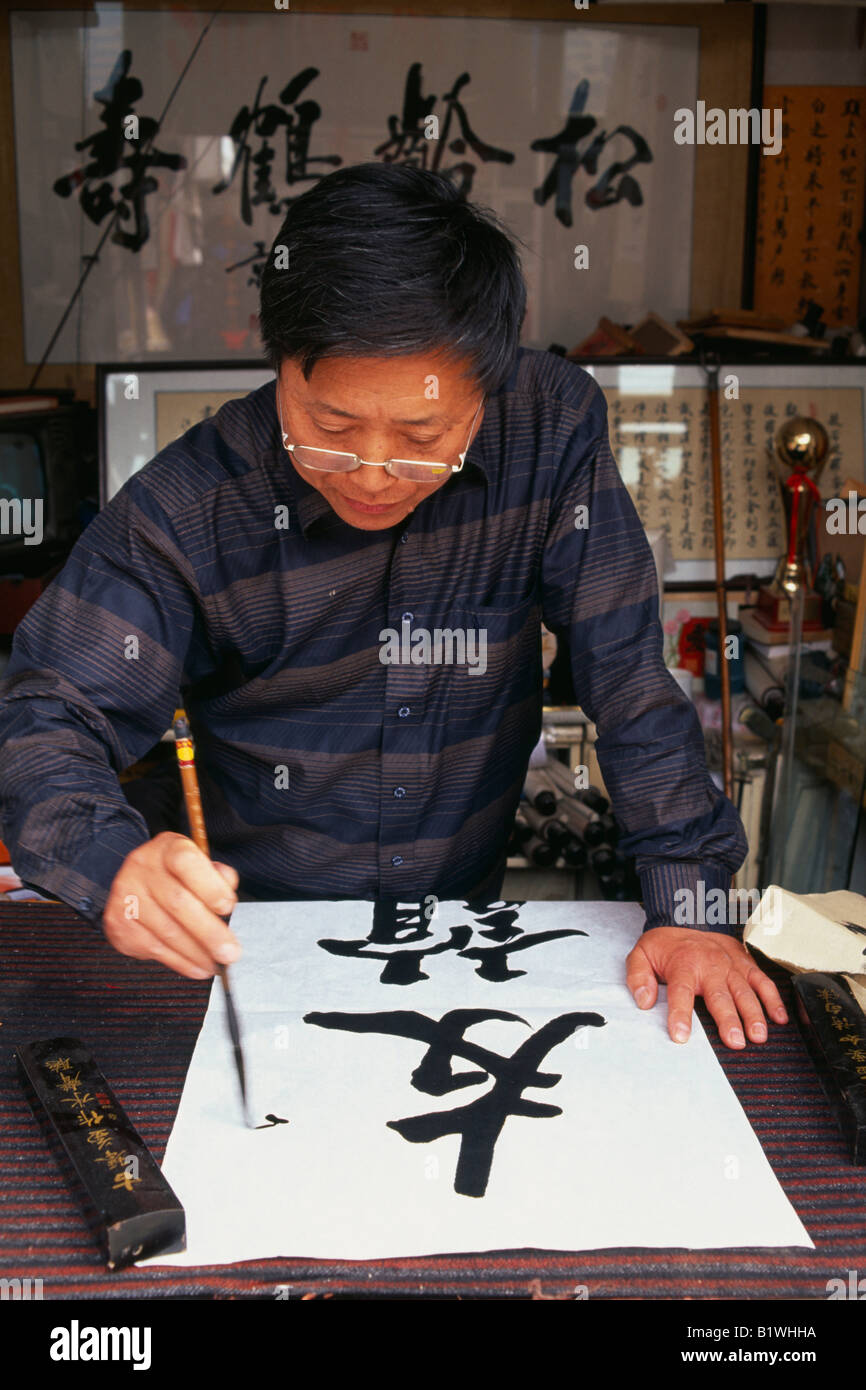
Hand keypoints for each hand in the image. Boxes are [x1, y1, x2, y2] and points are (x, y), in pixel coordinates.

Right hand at [102, 831, 239, 979]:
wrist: (136, 880)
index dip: (210, 886)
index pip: (186, 862)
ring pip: (166, 931)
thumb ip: (218, 875)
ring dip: (197, 954)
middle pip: (178, 903)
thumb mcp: (199, 863)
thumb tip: (228, 887)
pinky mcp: (119, 924)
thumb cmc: (176, 874)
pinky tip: (197, 967)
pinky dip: (180, 963)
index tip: (228, 907)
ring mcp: (126, 896)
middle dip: (209, 933)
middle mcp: (142, 868)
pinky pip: (153, 949)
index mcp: (167, 848)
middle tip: (230, 953)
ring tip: (217, 965)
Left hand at [626, 926, 787, 1049]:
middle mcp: (710, 965)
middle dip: (729, 1020)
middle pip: (720, 996)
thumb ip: (638, 977)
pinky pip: (762, 982)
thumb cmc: (666, 943)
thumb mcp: (641, 954)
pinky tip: (779, 1018)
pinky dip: (773, 999)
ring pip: (745, 991)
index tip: (681, 1036)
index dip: (680, 1015)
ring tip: (759, 1035)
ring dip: (754, 1014)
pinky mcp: (745, 964)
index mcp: (683, 964)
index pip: (680, 993)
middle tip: (735, 1042)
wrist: (688, 916)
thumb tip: (644, 1001)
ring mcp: (731, 965)